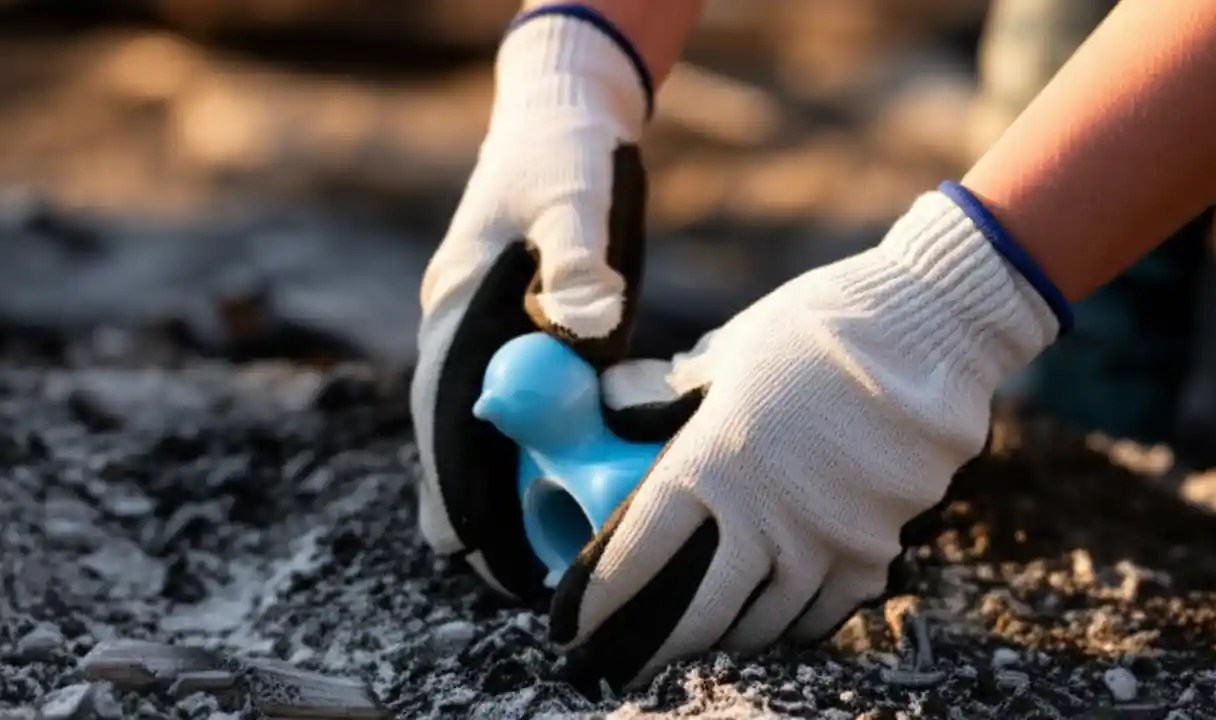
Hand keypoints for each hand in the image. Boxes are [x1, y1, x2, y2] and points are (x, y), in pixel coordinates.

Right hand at [411, 10, 649, 601]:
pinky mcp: (526, 342)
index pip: (441, 410)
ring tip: (539, 565)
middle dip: (476, 507)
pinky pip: (525, 416)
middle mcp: (461, 336)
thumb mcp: (572, 191)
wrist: (563, 118)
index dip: (451, 478)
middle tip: (508, 579)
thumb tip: (582, 327)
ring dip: (507, 495)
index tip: (464, 544)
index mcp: (455, 308)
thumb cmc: (561, 153)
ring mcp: (490, 342)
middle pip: (456, 439)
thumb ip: (576, 255)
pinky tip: (572, 502)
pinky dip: (539, 462)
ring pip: (487, 436)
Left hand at [549, 190, 1060, 688]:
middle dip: (658, 646)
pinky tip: (782, 620)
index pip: (639, 550)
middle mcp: (763, 516)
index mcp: (711, 463)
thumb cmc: (815, 328)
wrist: (926, 329)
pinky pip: (827, 610)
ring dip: (730, 636)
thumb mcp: (728, 349)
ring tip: (706, 640)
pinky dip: (798, 623)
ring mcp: (823, 540)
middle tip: (630, 665)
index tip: (571, 621)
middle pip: (700, 612)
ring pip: (765, 622)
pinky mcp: (875, 548)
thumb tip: (617, 404)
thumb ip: (671, 391)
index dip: (600, 594)